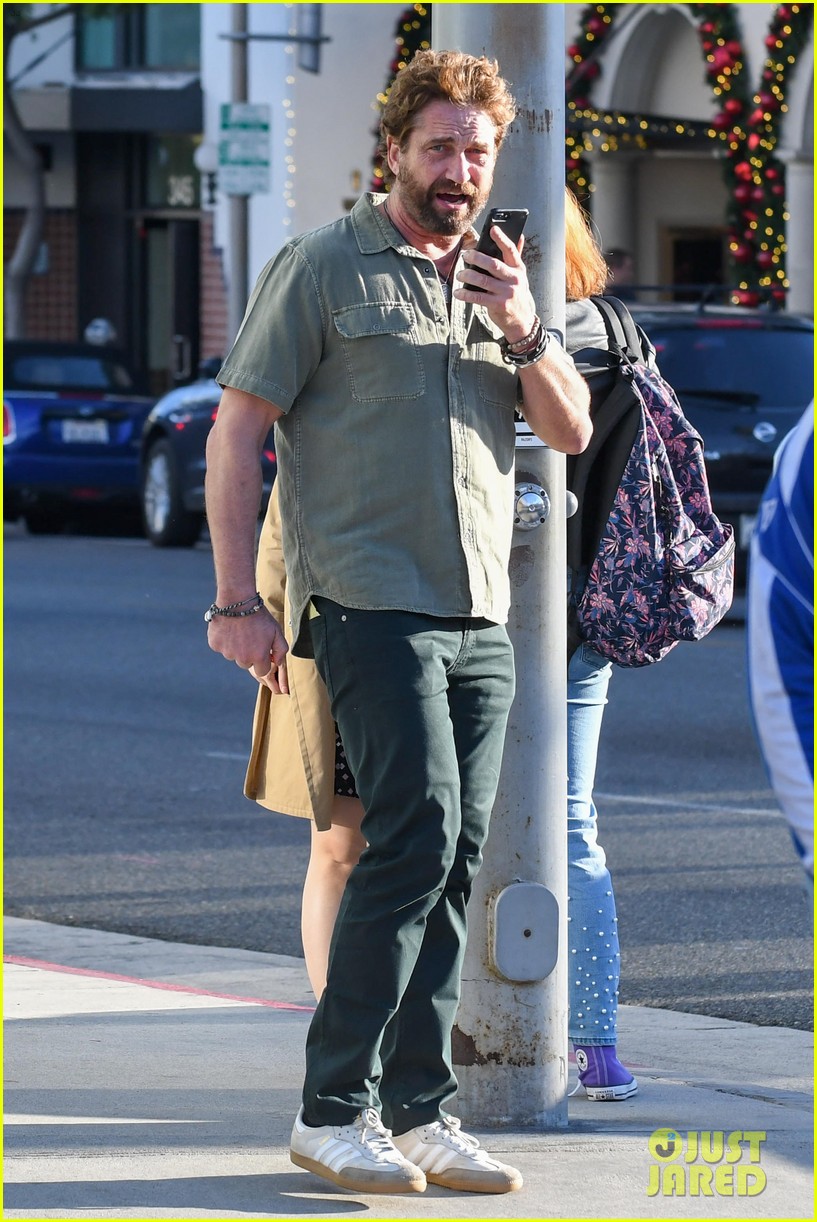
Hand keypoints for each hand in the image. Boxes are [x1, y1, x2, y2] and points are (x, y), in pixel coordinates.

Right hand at [207, 606, 288, 691]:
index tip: (262, 650)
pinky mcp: (215, 645)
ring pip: (232, 655)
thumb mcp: (276, 631)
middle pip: (246, 664)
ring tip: (239, 630)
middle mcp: (242, 658)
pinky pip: (221, 647)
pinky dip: (224, 640)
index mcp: (258, 657)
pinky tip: (229, 628)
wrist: (237, 600)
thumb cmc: (258, 615)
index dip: (263, 661)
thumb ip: (281, 649)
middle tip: (250, 637)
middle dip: (249, 654)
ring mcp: (227, 652)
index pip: (262, 671)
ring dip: (235, 647)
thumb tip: (277, 661)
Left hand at [454, 225, 536, 343]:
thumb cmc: (518, 294)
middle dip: (477, 258)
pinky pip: (478, 298)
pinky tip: (458, 292)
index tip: (492, 229)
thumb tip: (520, 235)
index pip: (510, 250)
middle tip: (465, 255)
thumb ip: (517, 256)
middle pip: (493, 265)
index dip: (502, 239)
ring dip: (468, 276)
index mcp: (519, 269)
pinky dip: (466, 295)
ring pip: (483, 281)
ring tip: (459, 274)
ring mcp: (506, 293)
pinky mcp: (498, 306)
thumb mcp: (520, 276)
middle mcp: (514, 280)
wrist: (523, 321)